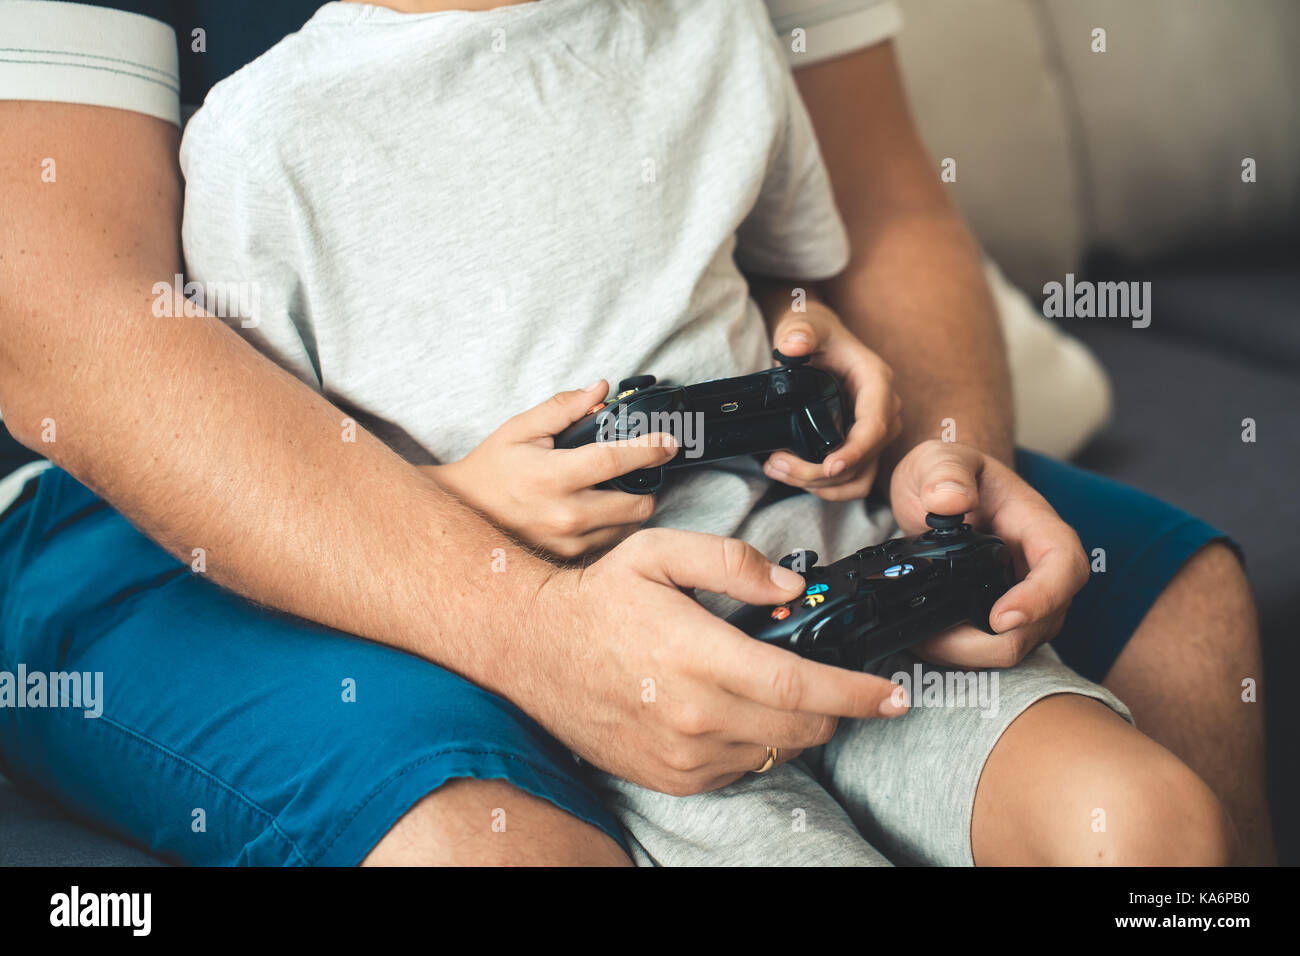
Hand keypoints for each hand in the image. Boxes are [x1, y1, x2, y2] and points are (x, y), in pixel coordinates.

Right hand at [428, 382, 674, 558]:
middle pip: (638, 504)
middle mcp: (565, 516)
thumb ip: (564, 408)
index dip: (650, 448)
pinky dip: (613, 524)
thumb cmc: (492, 469)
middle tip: (636, 466)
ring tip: (608, 487)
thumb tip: (600, 390)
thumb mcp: (521, 429)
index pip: (616, 461)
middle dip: (645, 482)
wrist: (463, 515)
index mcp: (553, 477)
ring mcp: (569, 543)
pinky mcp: (569, 559)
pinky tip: (595, 508)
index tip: (669, 441)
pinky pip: (611, 542)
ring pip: (629, 526)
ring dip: (630, 505)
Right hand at [522, 528, 908, 794]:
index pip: (802, 687)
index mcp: (699, 655)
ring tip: (767, 687)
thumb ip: (733, 561)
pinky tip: (730, 709)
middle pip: (802, 727)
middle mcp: (695, 715)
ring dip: (792, 724)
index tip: (894, 694)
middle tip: (833, 680)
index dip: (859, 693)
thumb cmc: (598, 599)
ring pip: (776, 750)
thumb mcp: (660, 552)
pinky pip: (741, 769)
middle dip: (834, 706)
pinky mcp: (671, 776)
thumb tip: (791, 587)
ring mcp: (682, 754)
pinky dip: (754, 742)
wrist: (532, 649)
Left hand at [764, 301, 901, 499]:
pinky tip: (797, 479)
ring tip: (777, 470)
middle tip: (776, 465)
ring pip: (859, 475)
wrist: (819, 340)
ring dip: (820, 484)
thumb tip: (794, 344)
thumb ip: (801, 331)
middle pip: (864, 457)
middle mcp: (885, 410)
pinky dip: (828, 487)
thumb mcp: (805, 324)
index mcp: (877, 382)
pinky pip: (856, 479)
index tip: (828, 466)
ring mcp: (876, 432)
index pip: (875, 426)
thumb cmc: (815, 332)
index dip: (855, 451)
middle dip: (820, 472)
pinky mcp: (863, 446)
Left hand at [890, 439, 1090, 667]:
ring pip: (1019, 643)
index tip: (1001, 618)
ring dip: (973, 654)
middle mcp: (1039, 566)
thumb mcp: (938, 459)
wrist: (933, 491)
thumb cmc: (945, 473)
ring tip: (926, 641)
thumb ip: (944, 472)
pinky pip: (994, 648)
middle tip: (939, 640)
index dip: (1041, 598)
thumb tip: (950, 500)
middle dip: (995, 641)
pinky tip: (928, 642)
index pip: (1064, 566)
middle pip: (1045, 620)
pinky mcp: (1003, 615)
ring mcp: (1026, 595)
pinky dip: (962, 654)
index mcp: (1037, 526)